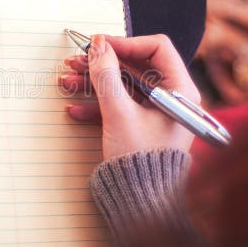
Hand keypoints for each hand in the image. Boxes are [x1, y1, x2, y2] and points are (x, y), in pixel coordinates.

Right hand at [60, 34, 200, 158]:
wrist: (141, 203)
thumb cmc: (140, 162)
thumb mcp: (119, 114)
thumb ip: (106, 76)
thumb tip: (98, 46)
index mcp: (180, 91)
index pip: (156, 48)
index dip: (125, 43)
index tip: (98, 45)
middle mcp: (172, 98)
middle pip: (135, 66)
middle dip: (102, 64)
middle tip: (76, 60)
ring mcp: (156, 112)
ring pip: (123, 85)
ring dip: (93, 83)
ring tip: (67, 82)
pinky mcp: (142, 126)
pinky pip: (120, 105)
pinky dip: (97, 104)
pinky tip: (75, 109)